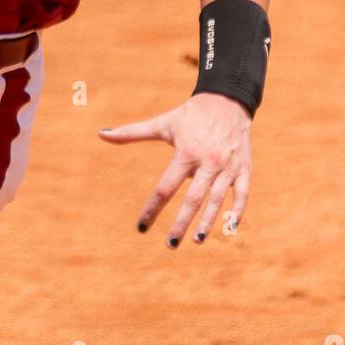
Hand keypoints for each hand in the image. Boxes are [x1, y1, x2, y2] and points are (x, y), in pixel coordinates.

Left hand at [99, 92, 251, 246]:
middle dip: (182, 223)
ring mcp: (228, 167)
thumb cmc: (190, 116)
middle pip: (193, 199)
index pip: (166, 187)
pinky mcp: (244, 169)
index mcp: (186, 153)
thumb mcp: (162, 123)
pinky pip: (243, 195)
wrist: (227, 100)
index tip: (141, 228)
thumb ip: (131, 132)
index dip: (153, 208)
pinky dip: (237, 212)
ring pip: (218, 200)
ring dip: (208, 222)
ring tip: (197, 240)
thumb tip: (101, 133)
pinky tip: (228, 228)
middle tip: (170, 244)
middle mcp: (208, 162)